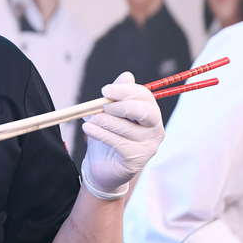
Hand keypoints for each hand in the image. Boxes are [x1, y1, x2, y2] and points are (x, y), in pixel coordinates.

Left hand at [82, 72, 163, 198]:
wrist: (101, 166)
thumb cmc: (107, 135)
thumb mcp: (109, 113)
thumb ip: (117, 95)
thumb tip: (127, 75)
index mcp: (149, 112)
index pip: (144, 96)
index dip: (125, 91)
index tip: (105, 91)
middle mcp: (155, 128)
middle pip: (144, 112)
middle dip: (121, 106)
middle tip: (102, 105)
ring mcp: (149, 146)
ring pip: (127, 128)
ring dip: (104, 121)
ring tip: (88, 118)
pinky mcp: (138, 160)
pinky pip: (118, 143)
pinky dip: (101, 134)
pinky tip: (88, 128)